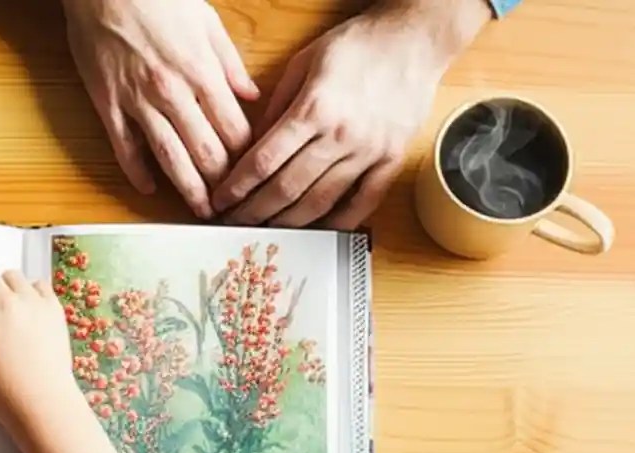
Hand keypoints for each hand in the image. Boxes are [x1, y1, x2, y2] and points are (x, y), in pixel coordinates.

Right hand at [0, 240, 80, 431]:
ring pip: (10, 275)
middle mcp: (3, 305)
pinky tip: (29, 315)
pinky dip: (30, 293)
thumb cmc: (0, 391)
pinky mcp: (53, 307)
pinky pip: (37, 283)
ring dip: (5, 288)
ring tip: (10, 315)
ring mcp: (30, 304)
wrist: (43, 403)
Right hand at [63, 0, 258, 217]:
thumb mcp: (205, 19)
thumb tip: (252, 96)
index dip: (247, 159)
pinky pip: (124, 147)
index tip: (255, 176)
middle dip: (223, 185)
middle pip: (206, 151)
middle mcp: (173, 92)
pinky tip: (149, 190)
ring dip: (188, 190)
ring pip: (170, 157)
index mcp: (201, 70)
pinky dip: (137, 172)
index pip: (234, 129)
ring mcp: (137, 101)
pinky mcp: (107, 103)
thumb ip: (229, 62)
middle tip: (233, 208)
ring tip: (201, 212)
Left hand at [212, 3, 486, 228]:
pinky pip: (363, 202)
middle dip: (254, 211)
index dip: (237, 186)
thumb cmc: (356, 46)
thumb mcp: (303, 63)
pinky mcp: (392, 160)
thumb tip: (252, 146)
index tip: (220, 200)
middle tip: (233, 223)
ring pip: (320, 201)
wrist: (414, 40)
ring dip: (288, 222)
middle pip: (286, 188)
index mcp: (313, 109)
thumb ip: (276, 107)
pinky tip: (317, 230)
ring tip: (266, 229)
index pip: (264, 160)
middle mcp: (340, 135)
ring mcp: (369, 151)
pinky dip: (339, 222)